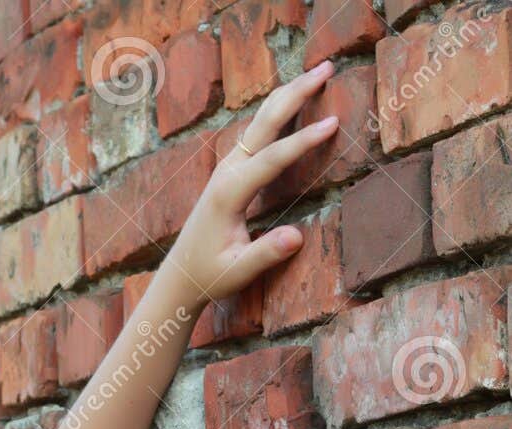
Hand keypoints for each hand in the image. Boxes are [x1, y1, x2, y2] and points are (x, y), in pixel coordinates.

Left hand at [166, 61, 338, 307]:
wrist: (181, 273)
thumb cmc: (209, 274)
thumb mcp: (237, 271)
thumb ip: (266, 254)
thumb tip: (297, 236)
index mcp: (229, 192)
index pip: (272, 158)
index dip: (303, 141)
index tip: (333, 123)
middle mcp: (227, 170)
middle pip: (265, 121)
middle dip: (297, 93)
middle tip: (327, 67)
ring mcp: (228, 166)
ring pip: (261, 119)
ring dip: (290, 94)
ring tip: (319, 72)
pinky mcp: (232, 168)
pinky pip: (259, 131)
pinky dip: (279, 109)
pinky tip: (295, 97)